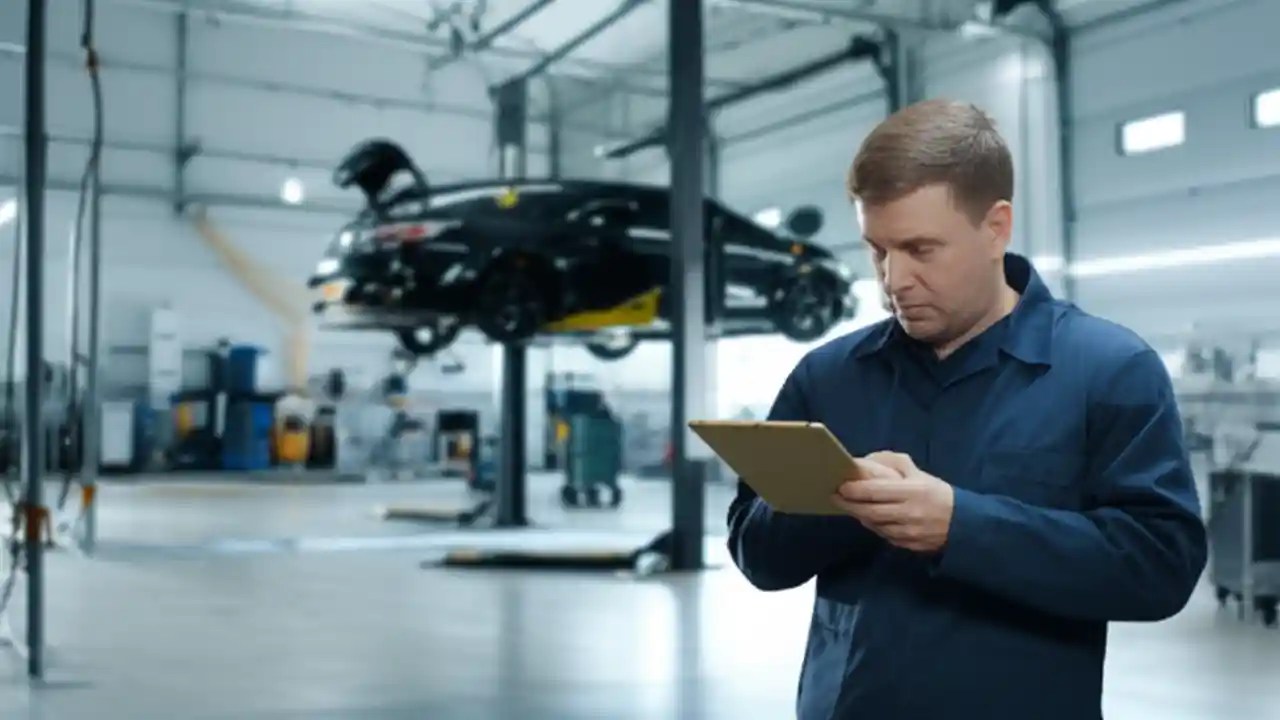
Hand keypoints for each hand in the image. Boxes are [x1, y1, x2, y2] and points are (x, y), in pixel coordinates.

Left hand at [833, 451, 954, 553]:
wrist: (962, 524)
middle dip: (849, 504)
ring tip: (848, 505)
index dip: (854, 490)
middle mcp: (908, 513)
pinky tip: (867, 517)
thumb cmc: (937, 494)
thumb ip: (895, 464)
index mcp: (912, 492)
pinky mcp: (907, 545)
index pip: (875, 491)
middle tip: (834, 496)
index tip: (840, 485)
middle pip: (869, 511)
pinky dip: (873, 526)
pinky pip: (883, 535)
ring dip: (859, 515)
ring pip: (874, 525)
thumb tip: (868, 461)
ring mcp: (907, 532)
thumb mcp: (920, 474)